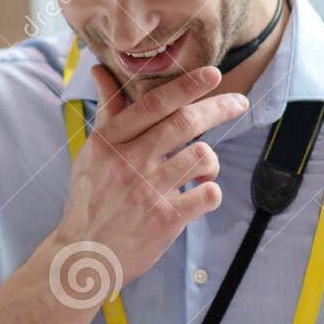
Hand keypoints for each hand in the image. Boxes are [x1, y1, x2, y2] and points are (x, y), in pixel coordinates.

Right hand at [53, 65, 248, 296]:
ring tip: (200, 171)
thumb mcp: (91, 152)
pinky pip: (208, 193)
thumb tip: (101, 69)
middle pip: (185, 124)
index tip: (214, 74)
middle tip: (239, 103)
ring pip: (202, 157)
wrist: (83, 255)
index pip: (153, 104)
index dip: (187, 86)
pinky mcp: (166, 219)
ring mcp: (149, 191)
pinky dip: (211, 191)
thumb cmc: (90, 200)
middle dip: (219, 108)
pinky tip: (199, 196)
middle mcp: (129, 162)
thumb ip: (107, 112)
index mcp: (110, 141)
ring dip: (210, 161)